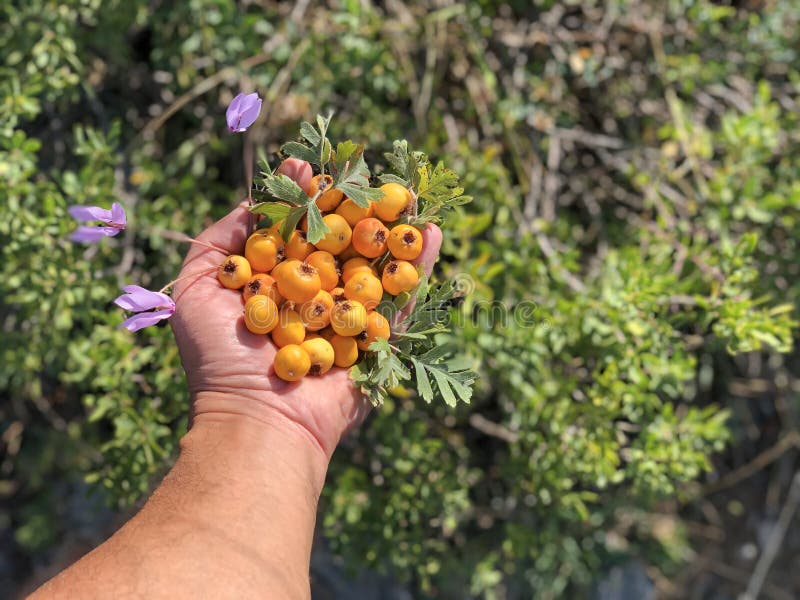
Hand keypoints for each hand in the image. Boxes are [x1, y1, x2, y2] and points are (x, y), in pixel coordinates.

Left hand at [171, 187, 440, 458]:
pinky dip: (421, 267)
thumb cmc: (220, 357)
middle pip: (338, 241)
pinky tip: (433, 230)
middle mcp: (315, 296)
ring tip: (405, 191)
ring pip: (375, 264)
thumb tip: (253, 203)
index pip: (294, 229)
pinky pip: (405, 300)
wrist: (258, 418)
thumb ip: (218, 243)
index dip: (300, 197)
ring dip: (391, 228)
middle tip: (361, 171)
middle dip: (350, 205)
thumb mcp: (197, 289)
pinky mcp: (378, 340)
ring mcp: (348, 316)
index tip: (304, 165)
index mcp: (276, 283)